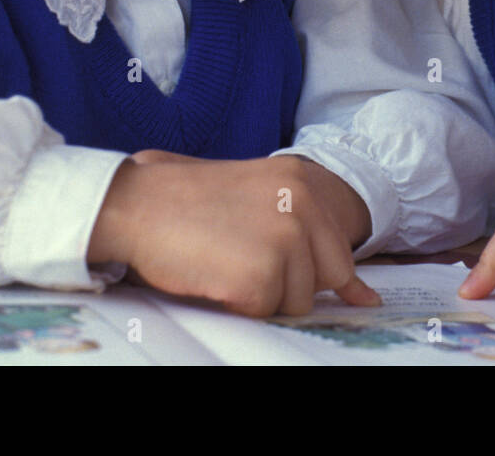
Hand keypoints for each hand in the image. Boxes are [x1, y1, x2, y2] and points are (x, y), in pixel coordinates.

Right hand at [89, 151, 378, 316]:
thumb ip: (303, 229)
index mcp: (302, 183)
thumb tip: (360, 292)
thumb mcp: (255, 197)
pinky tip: (211, 273)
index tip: (355, 298)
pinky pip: (262, 311)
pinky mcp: (261, 274)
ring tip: (222, 260)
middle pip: (324, 280)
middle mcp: (303, 207)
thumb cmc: (183, 201)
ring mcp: (285, 240)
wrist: (134, 203)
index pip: (340, 251)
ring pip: (294, 301)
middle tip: (245, 263)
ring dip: (260, 294)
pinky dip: (236, 303)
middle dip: (290, 284)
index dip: (335, 279)